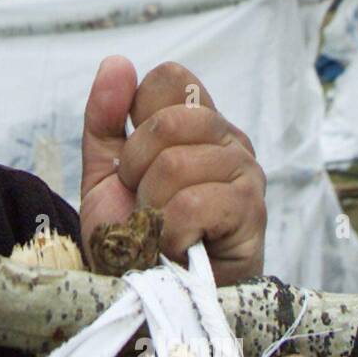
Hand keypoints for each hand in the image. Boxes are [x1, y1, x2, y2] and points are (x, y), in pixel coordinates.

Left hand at [79, 58, 265, 284]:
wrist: (147, 295)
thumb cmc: (134, 236)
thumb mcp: (106, 173)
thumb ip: (105, 118)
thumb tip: (117, 61)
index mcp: (197, 123)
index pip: (169, 78)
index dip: (135, 119)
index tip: (131, 163)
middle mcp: (229, 140)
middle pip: (167, 121)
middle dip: (135, 169)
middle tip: (143, 201)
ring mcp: (246, 175)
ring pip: (175, 165)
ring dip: (150, 207)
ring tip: (159, 227)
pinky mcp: (252, 214)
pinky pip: (193, 204)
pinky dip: (168, 232)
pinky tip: (175, 246)